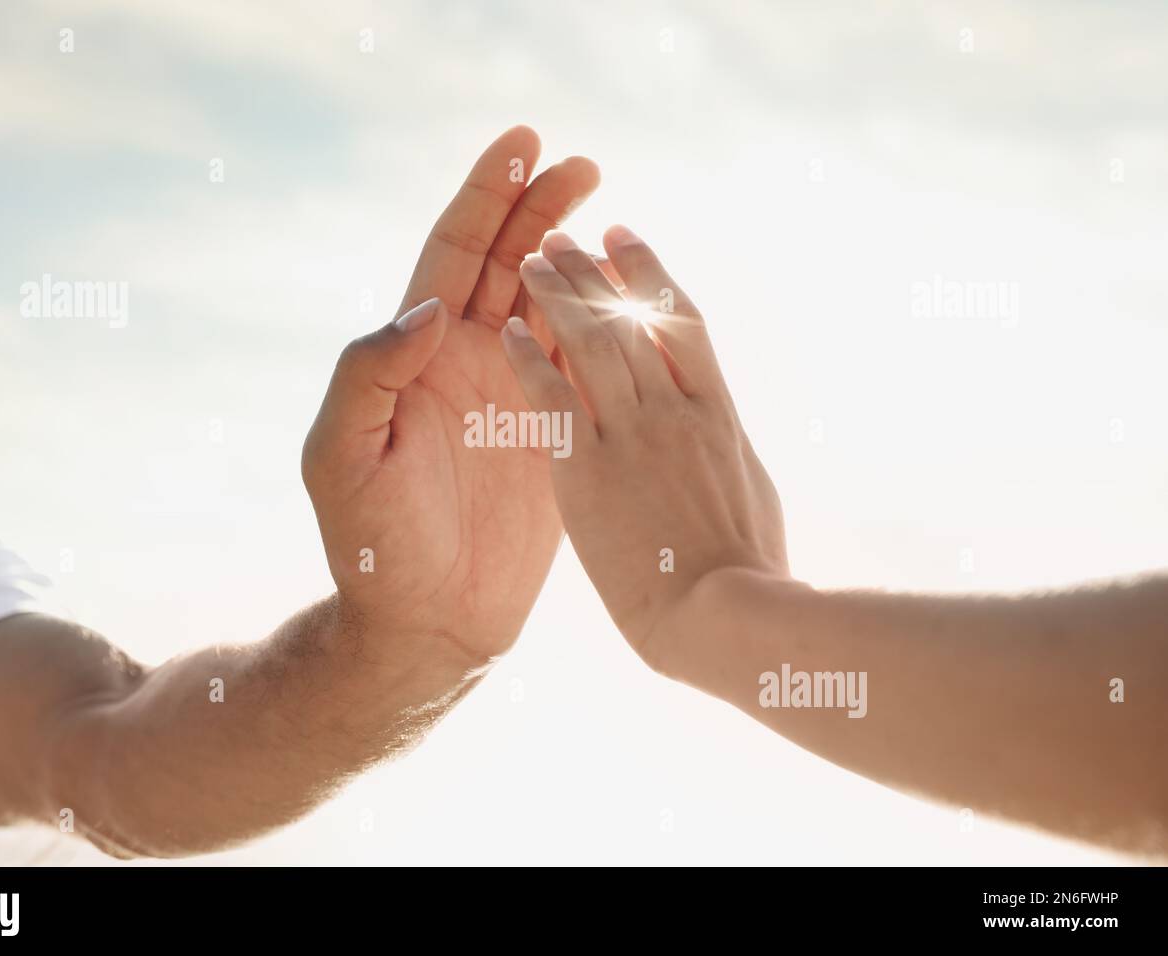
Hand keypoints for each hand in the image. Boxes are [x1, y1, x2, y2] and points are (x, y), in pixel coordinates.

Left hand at [302, 127, 599, 661]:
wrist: (425, 622)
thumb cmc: (371, 545)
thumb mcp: (342, 455)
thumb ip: (369, 374)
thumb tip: (428, 308)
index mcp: (417, 355)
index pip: (455, 253)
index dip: (486, 196)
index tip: (522, 145)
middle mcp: (467, 362)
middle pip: (511, 263)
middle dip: (544, 210)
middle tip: (587, 165)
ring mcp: (515, 397)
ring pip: (556, 308)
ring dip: (584, 262)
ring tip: (617, 224)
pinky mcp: (556, 437)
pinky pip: (589, 368)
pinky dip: (611, 329)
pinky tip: (637, 299)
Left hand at [500, 226, 789, 667]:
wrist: (724, 623)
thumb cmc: (751, 575)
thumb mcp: (756, 494)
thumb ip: (727, 449)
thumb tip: (720, 427)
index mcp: (718, 415)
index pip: (679, 321)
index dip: (648, 274)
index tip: (626, 240)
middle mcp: (674, 411)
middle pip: (625, 317)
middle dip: (591, 269)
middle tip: (567, 233)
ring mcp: (631, 437)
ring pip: (590, 343)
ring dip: (558, 296)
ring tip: (535, 258)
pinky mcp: (588, 471)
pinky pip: (552, 398)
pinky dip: (528, 359)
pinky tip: (506, 332)